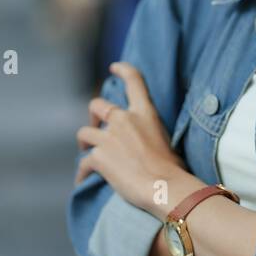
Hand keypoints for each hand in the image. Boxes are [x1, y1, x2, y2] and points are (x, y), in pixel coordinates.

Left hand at [74, 61, 185, 211]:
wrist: (165, 188)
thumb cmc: (173, 170)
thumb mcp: (166, 140)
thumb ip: (150, 134)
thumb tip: (147, 146)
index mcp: (144, 113)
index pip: (134, 80)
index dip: (123, 70)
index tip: (114, 68)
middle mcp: (124, 120)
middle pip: (97, 105)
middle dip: (93, 116)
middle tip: (94, 127)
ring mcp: (109, 137)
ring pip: (84, 133)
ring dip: (84, 143)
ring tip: (87, 153)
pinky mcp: (99, 156)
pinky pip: (84, 163)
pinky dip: (82, 173)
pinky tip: (83, 181)